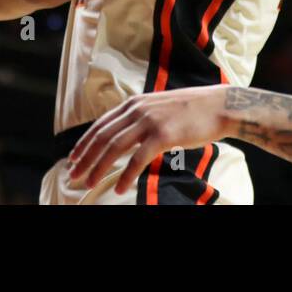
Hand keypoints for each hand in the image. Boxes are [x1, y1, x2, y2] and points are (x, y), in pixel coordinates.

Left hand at [68, 87, 230, 194]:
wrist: (219, 106)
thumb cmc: (192, 109)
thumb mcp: (160, 106)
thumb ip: (141, 116)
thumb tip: (125, 133)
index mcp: (135, 103)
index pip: (101, 124)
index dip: (85, 142)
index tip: (73, 157)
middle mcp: (138, 109)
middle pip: (103, 137)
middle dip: (85, 158)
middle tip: (72, 175)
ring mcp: (150, 121)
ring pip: (115, 148)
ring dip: (99, 168)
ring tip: (88, 184)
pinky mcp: (163, 135)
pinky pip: (138, 159)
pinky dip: (126, 175)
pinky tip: (120, 189)